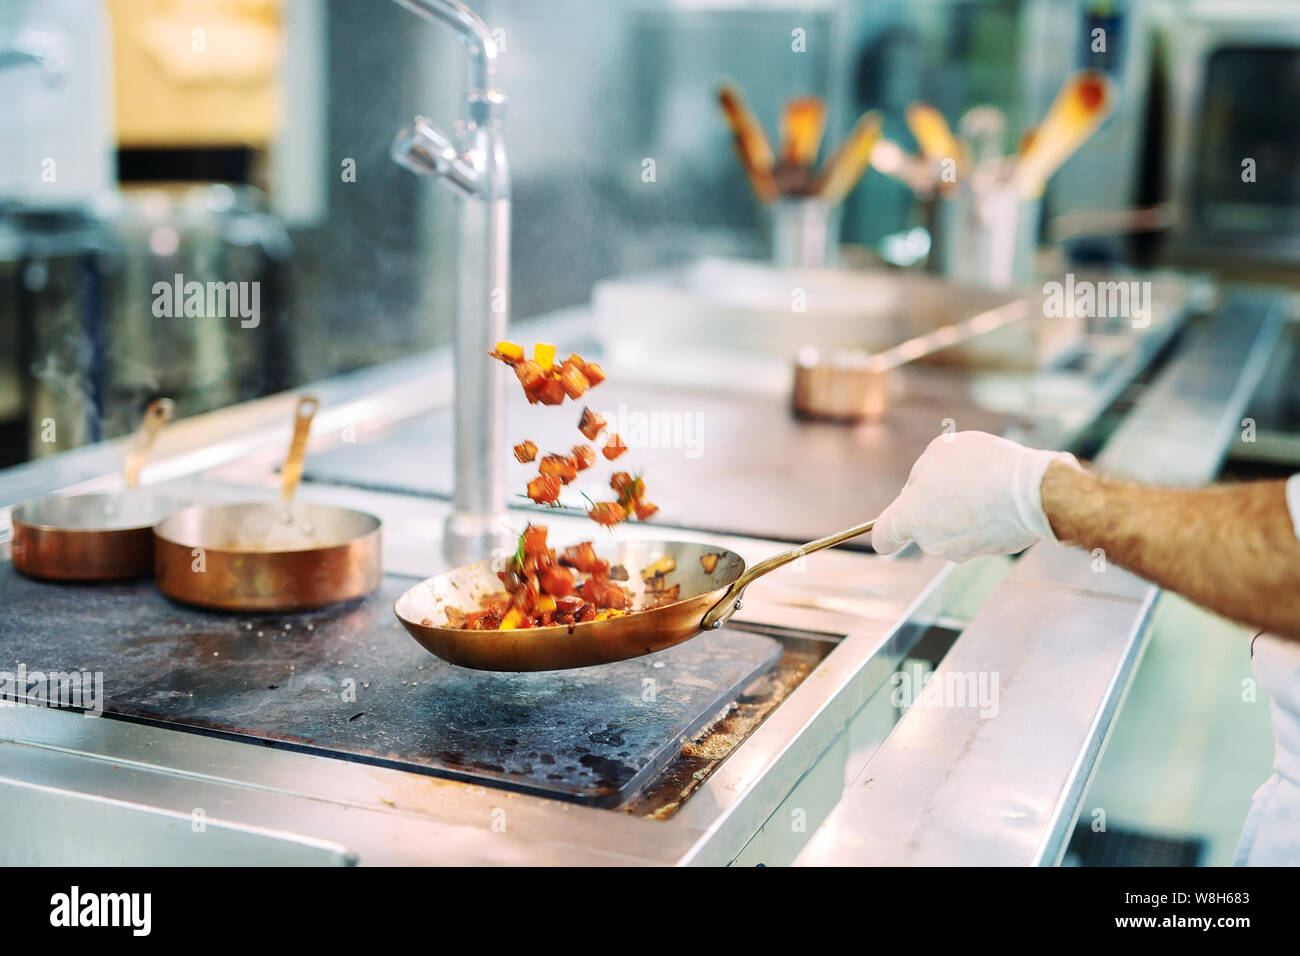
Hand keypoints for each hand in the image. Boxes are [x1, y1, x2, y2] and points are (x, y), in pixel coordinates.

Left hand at [871, 431, 1079, 561]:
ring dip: (961, 511)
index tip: (895, 522)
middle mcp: (932, 543)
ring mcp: (963, 551)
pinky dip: (986, 519)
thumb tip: (920, 489)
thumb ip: (921, 472)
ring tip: (984, 485)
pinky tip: (1001, 497)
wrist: (1032, 492)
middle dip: (933, 506)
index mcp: (910, 518)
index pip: (883, 538)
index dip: (885, 532)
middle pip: (923, 527)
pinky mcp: (991, 553)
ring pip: (953, 530)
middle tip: (956, 478)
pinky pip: (981, 533)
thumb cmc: (981, 465)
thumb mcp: (939, 450)